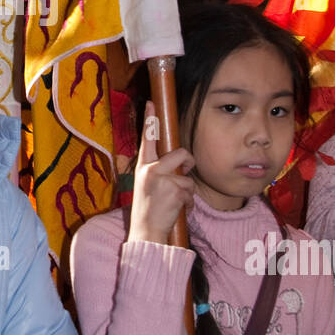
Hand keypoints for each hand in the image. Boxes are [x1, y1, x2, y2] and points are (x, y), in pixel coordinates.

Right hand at [128, 103, 194, 243]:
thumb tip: (178, 161)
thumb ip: (158, 171)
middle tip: (182, 176)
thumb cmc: (148, 209)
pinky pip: (191, 192)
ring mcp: (162, 179)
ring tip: (174, 201)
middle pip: (181, 153)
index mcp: (142, 167)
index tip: (152, 103)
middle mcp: (150, 169)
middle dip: (188, 164)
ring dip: (187, 191)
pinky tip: (177, 210)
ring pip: (188, 176)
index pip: (147, 139)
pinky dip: (188, 203)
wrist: (146, 232)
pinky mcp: (174, 190)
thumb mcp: (147, 185)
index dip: (150, 120)